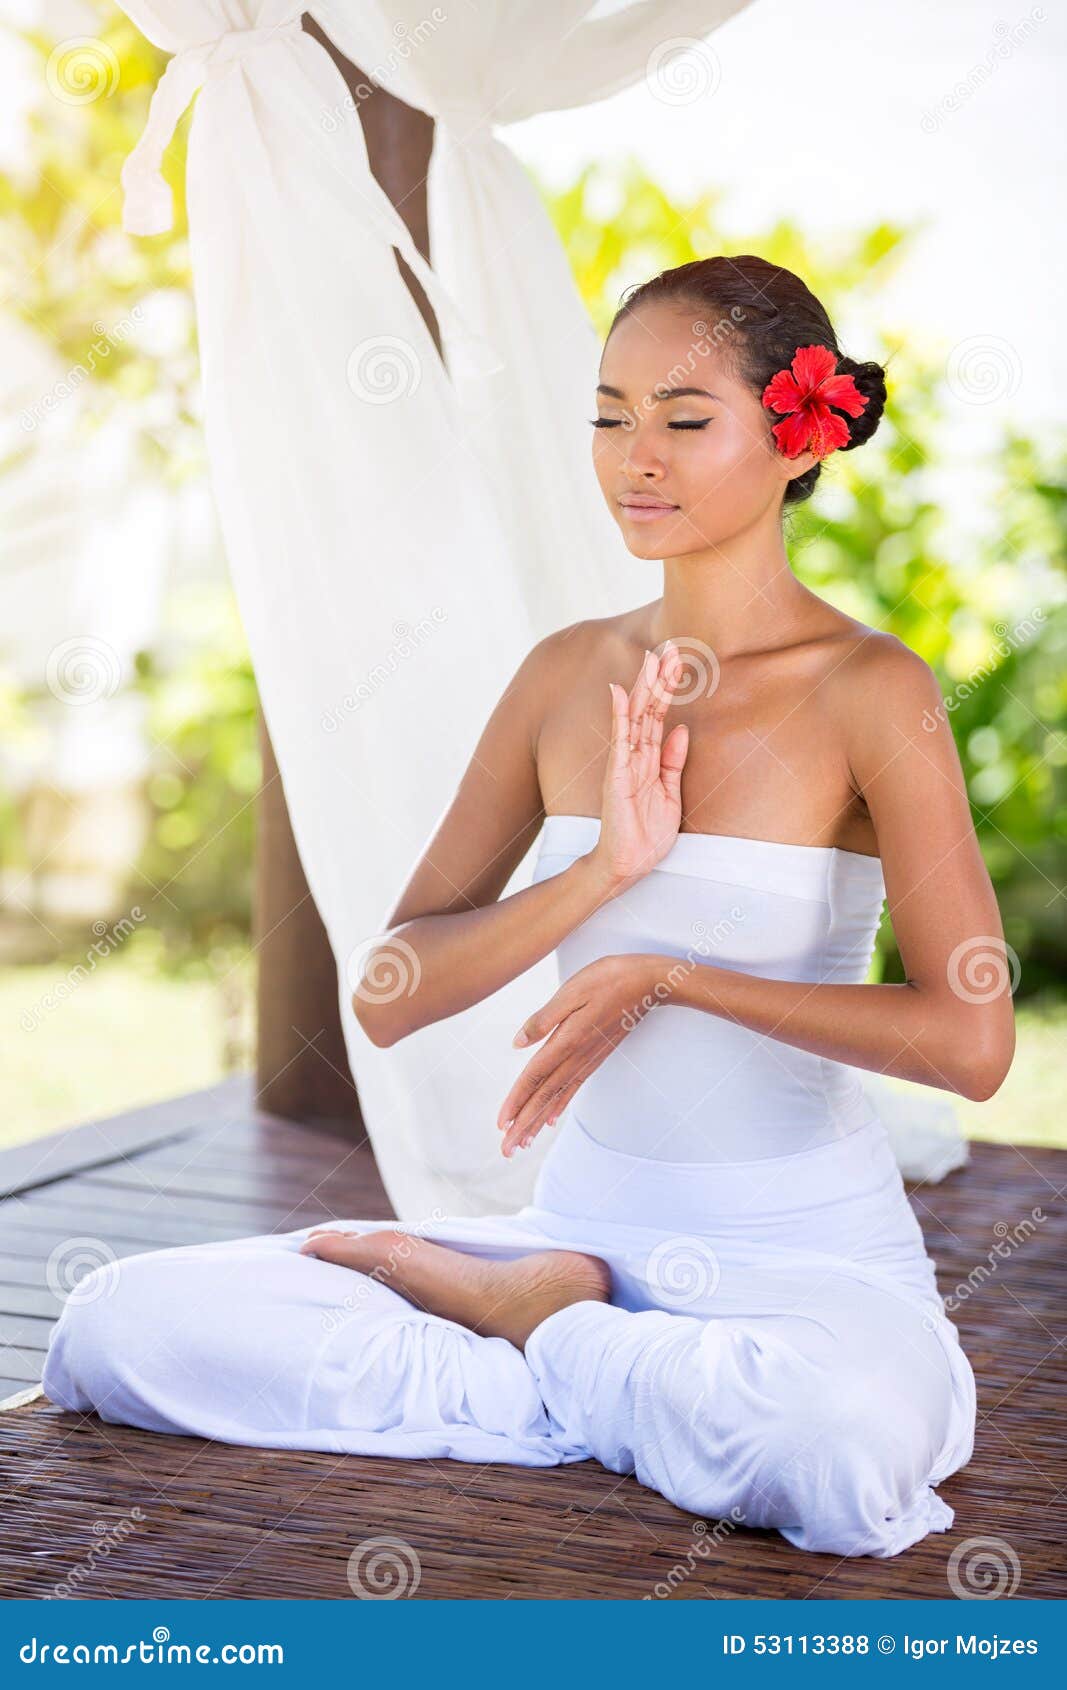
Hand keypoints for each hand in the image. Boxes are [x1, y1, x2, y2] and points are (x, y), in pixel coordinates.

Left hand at [497, 953, 658, 1156]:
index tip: (502, 1125)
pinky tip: (551, 1119)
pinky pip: (574, 1086)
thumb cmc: (608, 978)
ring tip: (523, 1142)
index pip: (534, 1077)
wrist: (648, 982)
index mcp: (566, 1040)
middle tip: (507, 1150)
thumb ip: (543, 1018)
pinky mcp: (596, 1055)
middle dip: (524, 1124)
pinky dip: (560, 1105)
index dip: (516, 1101)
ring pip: (557, 1096)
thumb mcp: (571, 990)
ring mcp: (588, 1058)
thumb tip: (517, 1043)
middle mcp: (576, 1056)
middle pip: (544, 1096)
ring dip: (538, 1121)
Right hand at [590, 643, 688, 894]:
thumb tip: (682, 731)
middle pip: (648, 709)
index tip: (679, 662)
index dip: (668, 689)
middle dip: (659, 679)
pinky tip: (619, 691)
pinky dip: (619, 714)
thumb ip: (673, 763)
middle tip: (671, 647)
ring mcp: (623, 763)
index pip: (659, 717)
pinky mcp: (616, 775)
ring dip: (645, 687)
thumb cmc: (646, 834)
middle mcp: (634, 756)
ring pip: (635, 717)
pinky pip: (618, 740)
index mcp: (649, 760)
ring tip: (653, 658)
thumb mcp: (670, 794)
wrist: (627, 864)